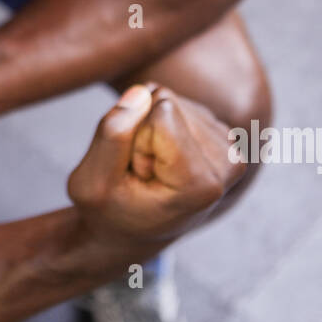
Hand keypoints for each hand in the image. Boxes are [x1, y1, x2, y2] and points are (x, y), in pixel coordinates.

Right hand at [67, 82, 244, 248]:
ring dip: (150, 130)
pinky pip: (176, 101)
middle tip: (139, 172)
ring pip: (171, 99)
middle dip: (144, 132)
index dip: (135, 140)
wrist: (131, 231)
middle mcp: (228, 164)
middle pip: (168, 102)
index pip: (162, 114)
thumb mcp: (92, 183)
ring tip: (148, 168)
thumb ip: (113, 135)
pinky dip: (160, 125)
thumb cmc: (110, 210)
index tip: (136, 176)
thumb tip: (143, 90)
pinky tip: (160, 158)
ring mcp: (229, 147)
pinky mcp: (221, 134)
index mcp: (202, 184)